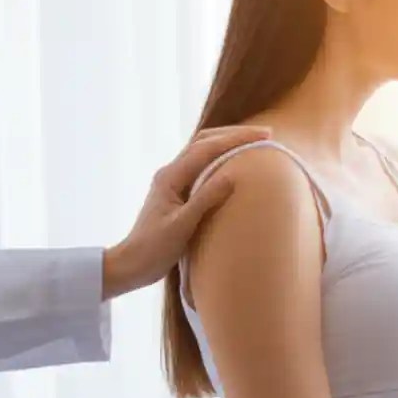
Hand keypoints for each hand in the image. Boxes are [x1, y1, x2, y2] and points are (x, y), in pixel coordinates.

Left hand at [101, 125, 271, 299]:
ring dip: (227, 143)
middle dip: (233, 135)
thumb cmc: (154, 249)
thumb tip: (233, 175)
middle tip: (265, 134)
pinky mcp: (177, 192)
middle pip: (204, 141)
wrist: (132, 264)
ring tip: (253, 143)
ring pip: (202, 151)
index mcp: (171, 176)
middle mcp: (171, 172)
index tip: (264, 135)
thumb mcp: (182, 226)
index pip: (207, 147)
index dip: (236, 138)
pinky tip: (234, 164)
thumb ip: (205, 199)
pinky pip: (202, 166)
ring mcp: (173, 181)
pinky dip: (221, 158)